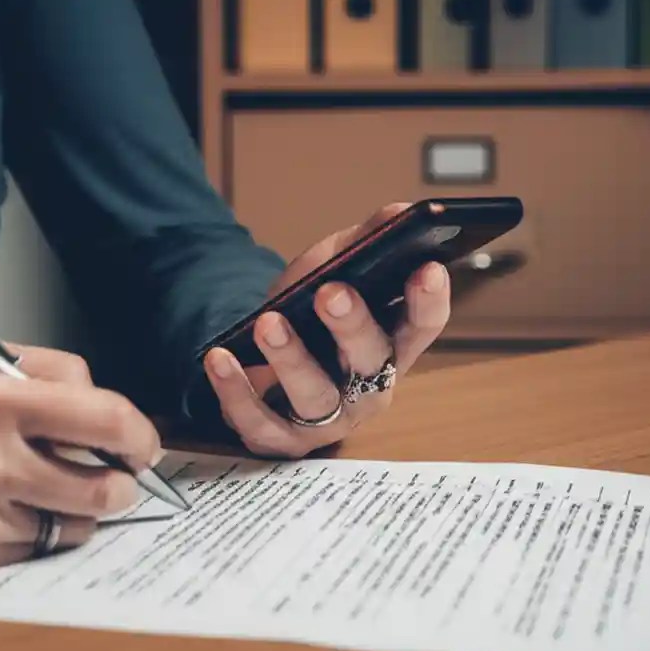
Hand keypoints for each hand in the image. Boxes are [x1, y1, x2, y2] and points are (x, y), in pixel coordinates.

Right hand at [0, 348, 160, 569]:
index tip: (141, 443)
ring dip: (82, 509)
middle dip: (122, 482)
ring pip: (77, 523)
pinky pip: (36, 546)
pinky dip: (38, 529)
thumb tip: (110, 414)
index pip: (105, 417)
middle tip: (115, 474)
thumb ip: (48, 376)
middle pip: (103, 485)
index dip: (139, 435)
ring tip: (57, 488)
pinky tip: (9, 507)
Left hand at [202, 202, 451, 457]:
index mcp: (392, 344)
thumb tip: (399, 211)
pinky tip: (220, 357)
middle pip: (371, 361)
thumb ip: (366, 240)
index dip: (429, 300)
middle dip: (353, 326)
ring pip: (316, 396)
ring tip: (268, 323)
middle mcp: (369, 387)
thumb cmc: (309, 313)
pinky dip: (236, 390)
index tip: (428, 268)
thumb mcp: (336, 267)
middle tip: (332, 293)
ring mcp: (328, 419)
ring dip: (291, 359)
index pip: (422, 326)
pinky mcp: (282, 439)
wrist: (259, 359)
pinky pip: (260, 421)